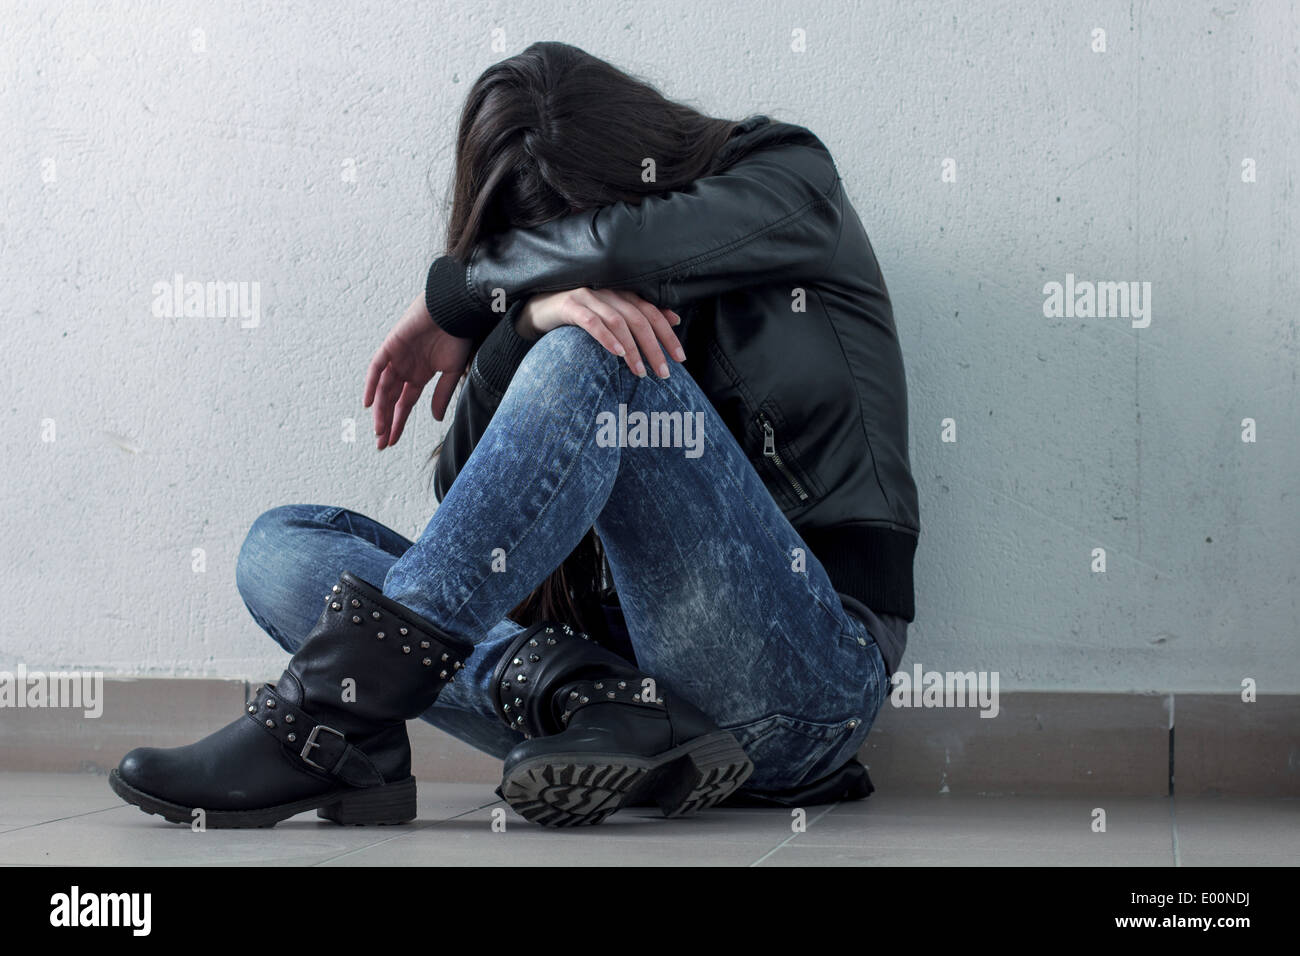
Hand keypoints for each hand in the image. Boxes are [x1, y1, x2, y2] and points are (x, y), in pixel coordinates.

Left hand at [363, 291, 472, 449]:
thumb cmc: (458, 336)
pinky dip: (371, 384)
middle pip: (391, 400)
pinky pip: (376, 367)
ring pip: (383, 388)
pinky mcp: (391, 345)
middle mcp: (406, 368)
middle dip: (386, 422)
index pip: (404, 404)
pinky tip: (369, 403)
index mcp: (419, 375)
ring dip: (380, 409)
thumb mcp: (451, 372)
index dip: (399, 423)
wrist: (455, 310)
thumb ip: (442, 395)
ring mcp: (397, 357)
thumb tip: (435, 418)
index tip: (394, 442)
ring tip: (379, 430)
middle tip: (382, 443)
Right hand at [515, 287, 684, 377]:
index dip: (667, 335)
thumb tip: (674, 319)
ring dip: (633, 349)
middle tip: (664, 373)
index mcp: (622, 293)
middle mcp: (609, 292)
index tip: (680, 358)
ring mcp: (589, 297)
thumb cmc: (581, 314)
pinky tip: (617, 354)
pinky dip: (607, 338)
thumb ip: (641, 315)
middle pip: (639, 319)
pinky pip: (592, 322)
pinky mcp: (570, 306)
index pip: (651, 313)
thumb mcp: (612, 314)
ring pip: (618, 322)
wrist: (539, 308)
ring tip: (641, 372)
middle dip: (654, 347)